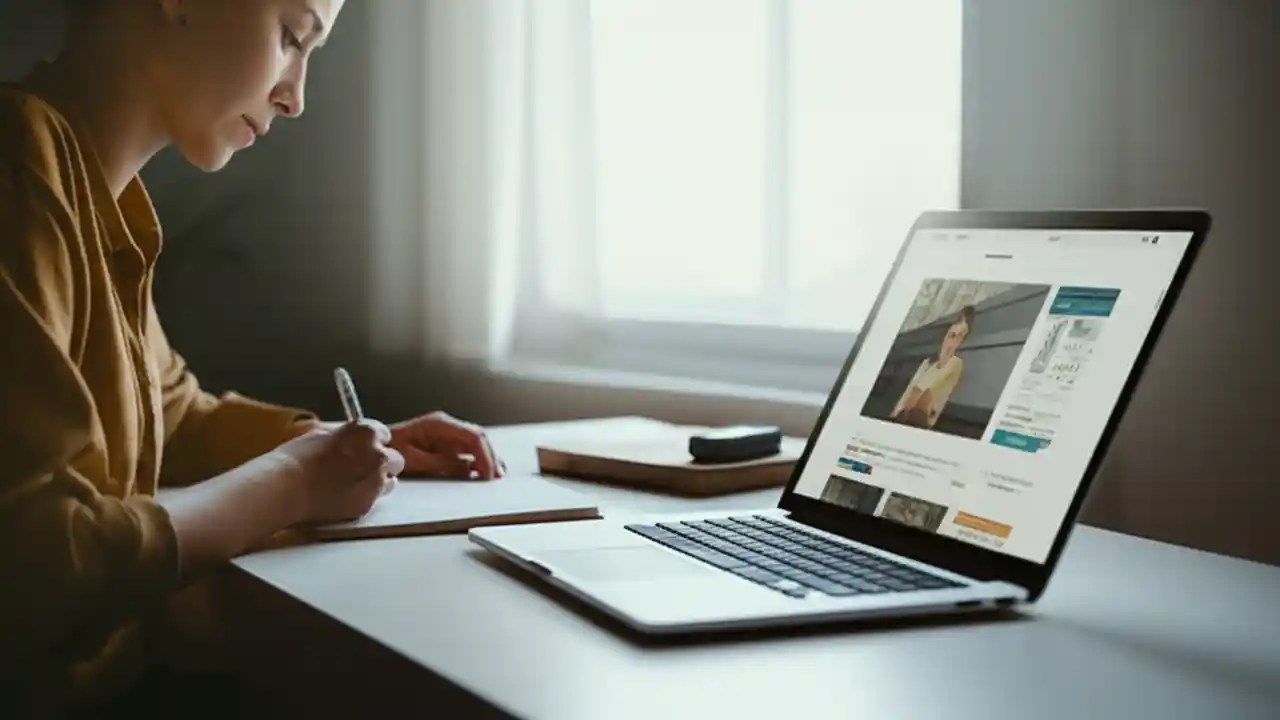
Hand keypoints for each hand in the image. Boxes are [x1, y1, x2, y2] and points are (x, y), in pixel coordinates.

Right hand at [272, 419, 405, 524]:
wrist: (286, 487)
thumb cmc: (298, 456)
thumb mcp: (324, 432)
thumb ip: (347, 434)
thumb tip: (354, 438)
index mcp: (367, 432)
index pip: (384, 434)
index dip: (372, 442)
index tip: (362, 448)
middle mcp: (378, 455)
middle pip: (394, 459)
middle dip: (381, 463)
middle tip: (360, 468)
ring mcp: (376, 481)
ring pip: (389, 481)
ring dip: (376, 481)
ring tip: (352, 485)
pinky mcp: (368, 504)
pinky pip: (374, 499)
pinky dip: (364, 498)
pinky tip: (343, 497)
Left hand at [388, 411, 504, 479]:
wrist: (375, 447)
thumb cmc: (389, 450)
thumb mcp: (412, 460)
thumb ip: (440, 463)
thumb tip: (467, 468)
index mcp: (439, 424)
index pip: (472, 435)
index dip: (484, 455)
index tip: (488, 473)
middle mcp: (447, 426)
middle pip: (478, 437)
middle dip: (491, 456)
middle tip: (497, 477)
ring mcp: (447, 434)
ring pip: (477, 443)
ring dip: (488, 458)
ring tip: (498, 475)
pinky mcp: (446, 444)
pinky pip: (468, 450)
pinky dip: (479, 460)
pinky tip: (485, 472)